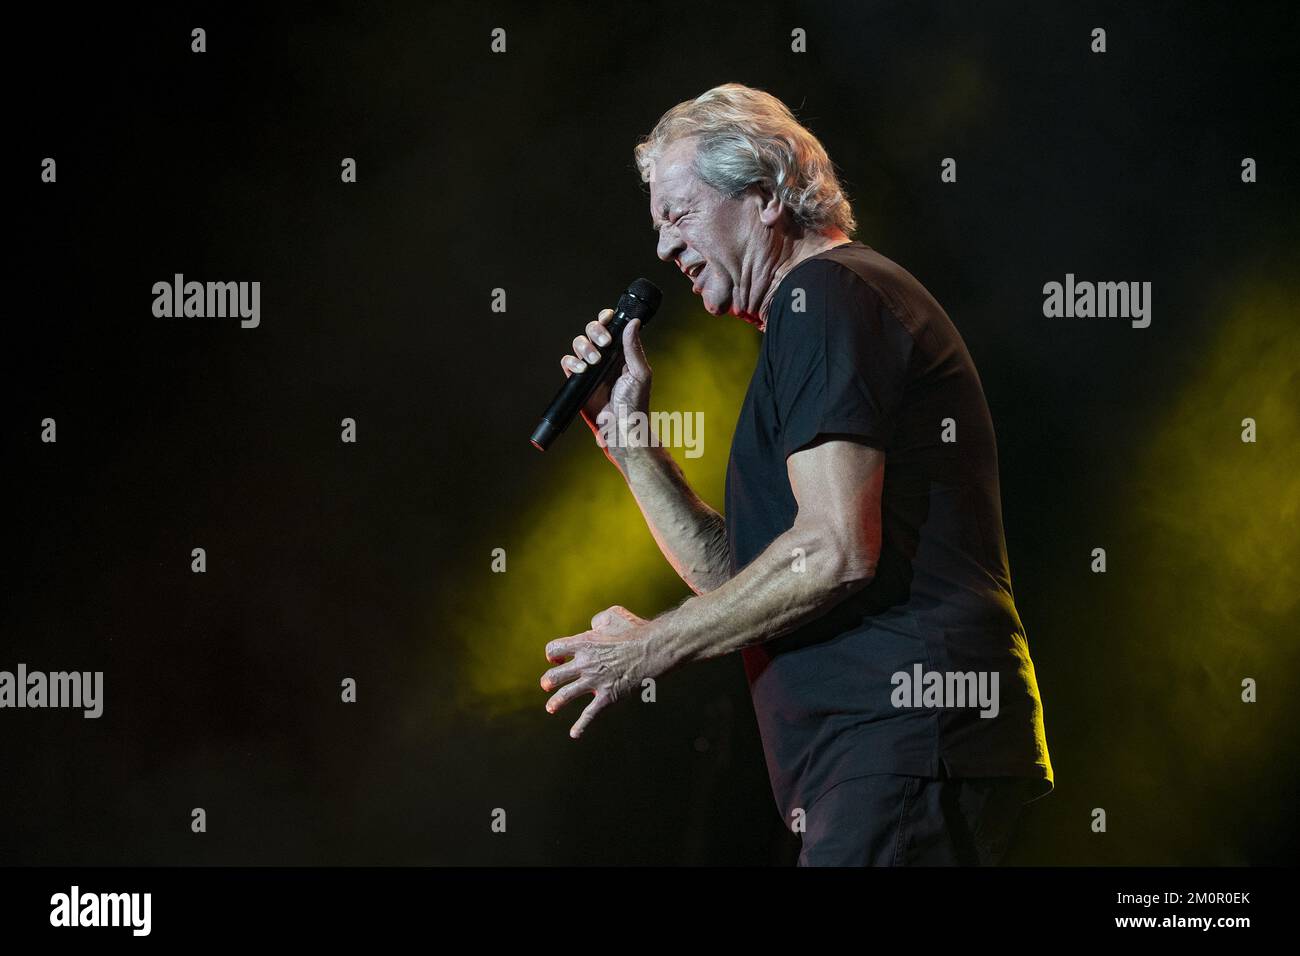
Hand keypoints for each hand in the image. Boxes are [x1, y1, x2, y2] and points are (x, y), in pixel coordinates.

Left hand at [541, 605, 657, 737]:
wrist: (653, 649)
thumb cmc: (635, 630)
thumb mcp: (613, 615)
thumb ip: (598, 621)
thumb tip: (592, 628)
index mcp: (583, 643)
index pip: (554, 649)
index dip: (553, 654)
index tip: (558, 658)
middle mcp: (585, 663)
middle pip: (555, 675)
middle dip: (548, 681)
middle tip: (547, 684)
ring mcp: (595, 681)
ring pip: (566, 695)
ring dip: (555, 702)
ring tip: (550, 707)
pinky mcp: (608, 696)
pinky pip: (590, 714)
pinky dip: (581, 725)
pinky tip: (574, 733)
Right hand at [559, 309, 651, 465]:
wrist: (621, 427)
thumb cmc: (636, 403)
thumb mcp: (640, 373)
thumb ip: (634, 348)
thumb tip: (633, 322)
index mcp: (621, 352)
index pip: (611, 327)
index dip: (606, 319)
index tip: (607, 318)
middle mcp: (605, 357)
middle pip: (592, 330)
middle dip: (595, 331)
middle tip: (604, 343)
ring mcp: (590, 368)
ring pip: (579, 344)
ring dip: (584, 347)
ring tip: (594, 362)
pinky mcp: (578, 381)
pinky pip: (568, 363)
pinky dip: (572, 362)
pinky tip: (581, 370)